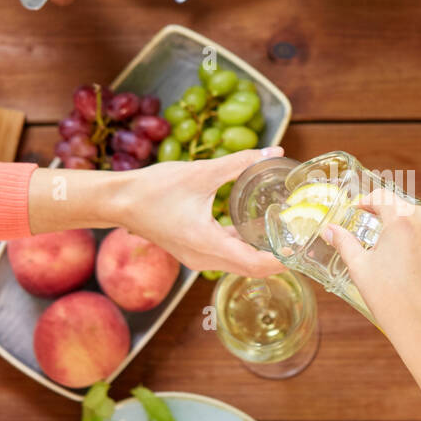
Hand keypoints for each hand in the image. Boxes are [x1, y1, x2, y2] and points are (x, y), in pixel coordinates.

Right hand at [115, 148, 285, 277]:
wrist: (118, 200)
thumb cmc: (154, 188)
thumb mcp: (201, 172)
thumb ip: (240, 162)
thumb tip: (274, 151)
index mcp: (207, 244)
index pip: (256, 265)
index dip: (282, 260)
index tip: (303, 248)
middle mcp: (203, 258)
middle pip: (250, 268)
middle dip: (277, 257)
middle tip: (301, 239)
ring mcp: (196, 258)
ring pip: (238, 262)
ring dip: (261, 251)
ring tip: (284, 232)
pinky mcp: (192, 250)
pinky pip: (225, 254)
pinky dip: (243, 245)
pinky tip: (255, 225)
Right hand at [324, 195, 420, 360]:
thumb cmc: (395, 303)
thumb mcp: (362, 270)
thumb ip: (345, 243)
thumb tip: (330, 230)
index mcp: (403, 218)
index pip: (382, 196)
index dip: (369, 202)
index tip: (364, 211)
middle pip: (408, 212)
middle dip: (396, 226)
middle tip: (388, 251)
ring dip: (420, 236)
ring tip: (412, 266)